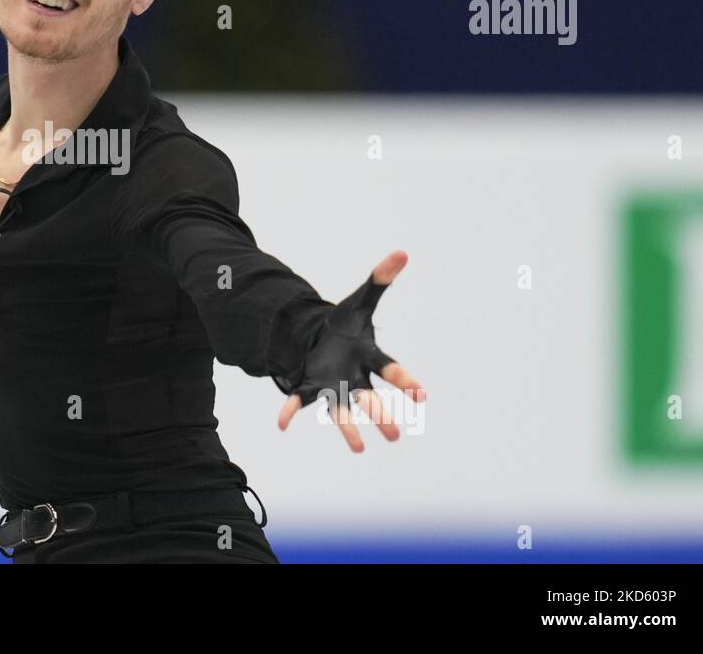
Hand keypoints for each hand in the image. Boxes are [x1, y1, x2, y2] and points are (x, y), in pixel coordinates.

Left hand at [276, 250, 425, 451]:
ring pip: (341, 410)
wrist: (317, 339)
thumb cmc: (344, 326)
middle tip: (395, 434)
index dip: (405, 381)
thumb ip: (379, 279)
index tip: (420, 394)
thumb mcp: (360, 300)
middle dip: (381, 414)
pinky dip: (290, 411)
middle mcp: (354, 378)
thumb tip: (402, 253)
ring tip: (358, 449)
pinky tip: (282, 423)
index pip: (389, 369)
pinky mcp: (309, 388)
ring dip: (348, 427)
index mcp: (368, 357)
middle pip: (369, 397)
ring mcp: (332, 386)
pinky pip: (299, 401)